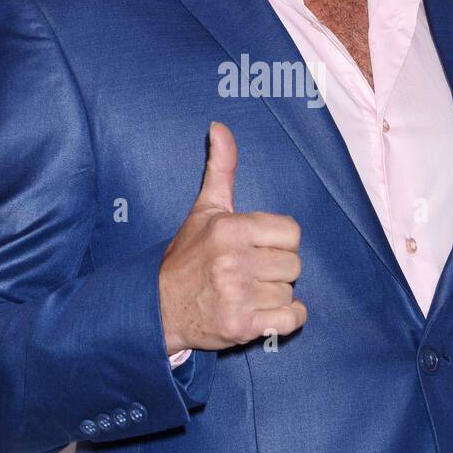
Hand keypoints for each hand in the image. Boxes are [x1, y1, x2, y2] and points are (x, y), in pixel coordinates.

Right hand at [158, 121, 306, 352]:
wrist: (158, 308)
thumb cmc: (187, 257)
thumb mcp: (204, 209)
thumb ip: (221, 168)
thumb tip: (220, 126)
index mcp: (230, 229)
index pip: (291, 232)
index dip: (278, 242)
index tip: (257, 248)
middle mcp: (234, 261)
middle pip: (294, 264)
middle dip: (276, 270)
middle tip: (249, 273)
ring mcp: (237, 296)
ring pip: (291, 292)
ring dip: (275, 295)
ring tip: (247, 293)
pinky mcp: (241, 327)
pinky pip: (292, 319)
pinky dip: (286, 318)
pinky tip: (264, 313)